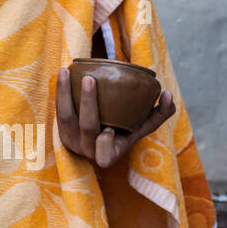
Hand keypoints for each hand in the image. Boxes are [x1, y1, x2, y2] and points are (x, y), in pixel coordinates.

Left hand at [55, 67, 176, 168]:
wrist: (99, 131)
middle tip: (90, 79)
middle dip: (87, 104)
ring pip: (66, 117)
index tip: (109, 129)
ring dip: (64, 93)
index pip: (104, 156)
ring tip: (66, 71)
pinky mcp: (60, 129)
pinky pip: (58, 109)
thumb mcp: (143, 125)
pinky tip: (63, 73)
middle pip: (86, 128)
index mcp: (109, 154)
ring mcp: (71, 141)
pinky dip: (60, 91)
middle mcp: (87, 151)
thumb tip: (167, 93)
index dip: (104, 144)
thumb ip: (160, 112)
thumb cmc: (125, 128)